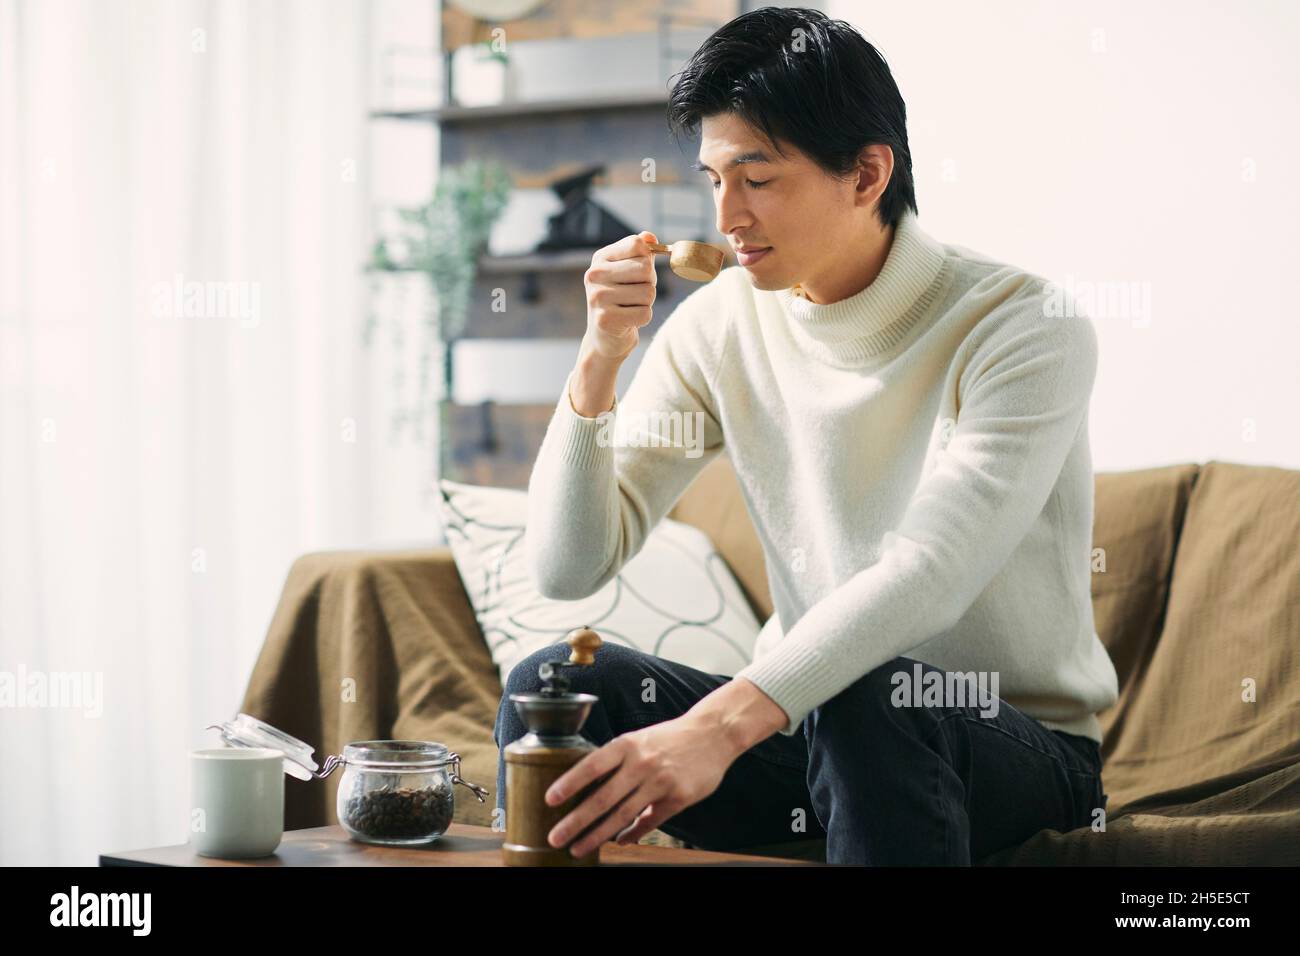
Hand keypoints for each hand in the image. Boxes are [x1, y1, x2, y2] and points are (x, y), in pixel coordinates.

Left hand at [544, 712, 735, 858]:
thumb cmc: (671, 737)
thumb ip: (617, 761)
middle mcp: (642, 763)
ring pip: (622, 814)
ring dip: (597, 835)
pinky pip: (649, 822)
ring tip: (578, 848)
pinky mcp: (678, 798)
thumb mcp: (640, 739)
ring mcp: (660, 782)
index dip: (569, 783)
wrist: (714, 733)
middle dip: (576, 821)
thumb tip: (589, 786)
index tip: (550, 799)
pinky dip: (632, 833)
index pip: (592, 765)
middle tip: (555, 837)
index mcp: (628, 744)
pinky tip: (619, 841)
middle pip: (603, 797)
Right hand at [583, 231, 658, 361]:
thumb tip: (650, 237)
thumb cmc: (621, 299)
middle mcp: (594, 275)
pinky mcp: (605, 320)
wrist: (605, 337)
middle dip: (650, 284)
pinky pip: (645, 313)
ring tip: (630, 308)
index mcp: (600, 258)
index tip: (638, 272)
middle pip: (646, 269)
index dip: (647, 259)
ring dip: (647, 303)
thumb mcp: (629, 271)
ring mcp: (597, 297)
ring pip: (649, 293)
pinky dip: (643, 319)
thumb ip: (641, 252)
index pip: (638, 244)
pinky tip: (628, 321)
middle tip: (635, 294)